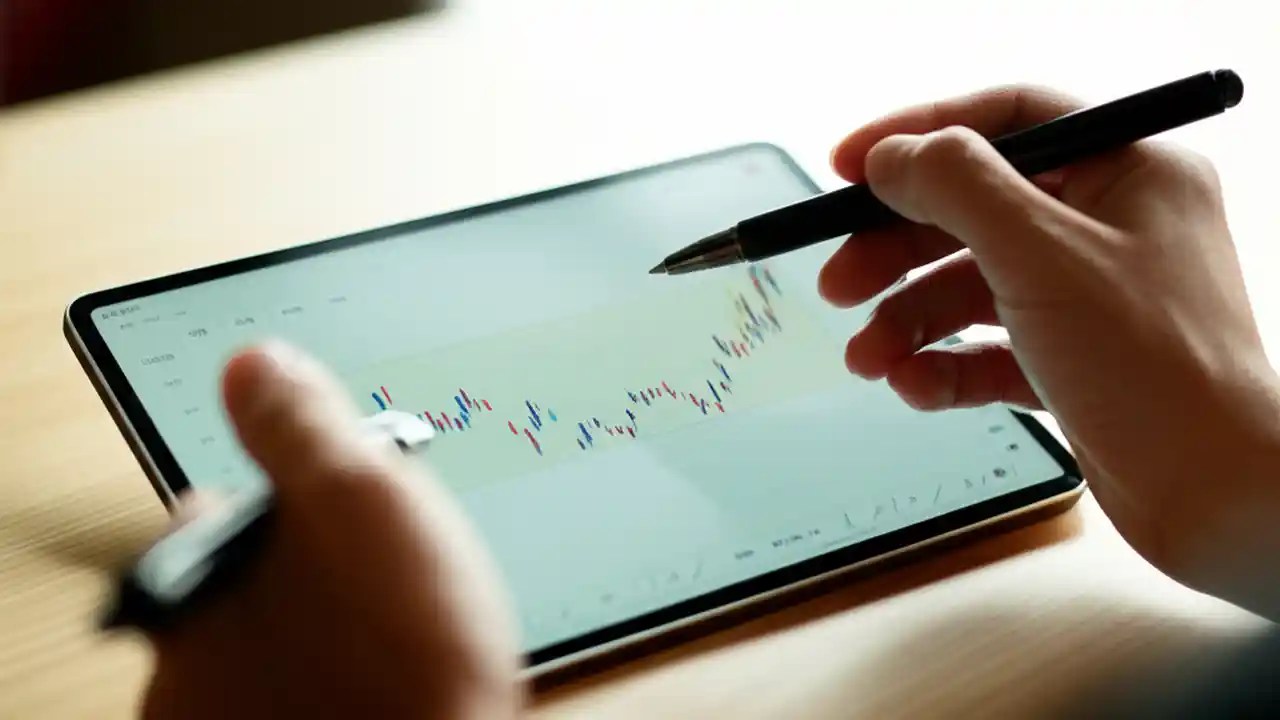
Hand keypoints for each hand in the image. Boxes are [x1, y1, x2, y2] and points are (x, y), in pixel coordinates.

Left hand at [141, 343, 523, 719]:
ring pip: (284, 638)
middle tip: (391, 564)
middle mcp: (187, 664)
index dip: (295, 492)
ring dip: (335, 619)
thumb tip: (254, 364)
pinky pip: (310, 691)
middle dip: (314, 559)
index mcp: (189, 587)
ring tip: (408, 623)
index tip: (348, 499)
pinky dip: (345, 677)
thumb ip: (299, 423)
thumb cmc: (401, 656)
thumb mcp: (362, 498)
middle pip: (249, 576)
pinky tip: (398, 674)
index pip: (214, 504)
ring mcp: (232, 719)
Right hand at [819, 85, 1279, 617]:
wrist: (1216, 499)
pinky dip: (943, 365)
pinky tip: (913, 386)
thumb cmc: (1158, 370)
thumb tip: (892, 157)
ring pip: (971, 286)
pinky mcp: (1070, 361)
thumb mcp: (1043, 257)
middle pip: (973, 210)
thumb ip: (958, 190)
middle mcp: (1109, 226)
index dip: (922, 134)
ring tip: (866, 357)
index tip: (847, 166)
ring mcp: (1089, 296)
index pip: (1010, 118)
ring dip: (908, 319)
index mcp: (1129, 171)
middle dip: (896, 249)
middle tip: (837, 281)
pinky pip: (986, 347)